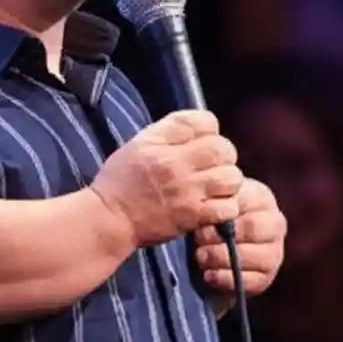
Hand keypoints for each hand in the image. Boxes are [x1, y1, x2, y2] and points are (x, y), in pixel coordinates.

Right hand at [90, 110, 243, 247]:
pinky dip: (226, 206)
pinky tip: (214, 205)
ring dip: (228, 181)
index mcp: (162, 143)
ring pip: (232, 178)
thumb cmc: (120, 181)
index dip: (209, 129)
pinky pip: (228, 207)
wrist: (110, 219)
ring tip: (216, 186)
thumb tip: (197, 125)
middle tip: (213, 164)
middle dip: (223, 154)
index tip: (202, 139)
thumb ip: (168, 131)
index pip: (205, 122)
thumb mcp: (138, 144)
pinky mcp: (193, 217)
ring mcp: (188, 193)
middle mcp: (177, 166)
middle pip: (224, 149)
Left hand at [194, 178, 285, 302]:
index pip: (243, 202)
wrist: (214, 248)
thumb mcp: (211, 204)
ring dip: (222, 257)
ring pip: (254, 255)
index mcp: (261, 198)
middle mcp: (274, 223)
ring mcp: (275, 251)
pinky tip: (209, 275)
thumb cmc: (211, 219)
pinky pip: (250, 280)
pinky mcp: (267, 276)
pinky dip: (226, 279)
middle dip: (220, 235)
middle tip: (198, 238)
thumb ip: (211, 203)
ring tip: (201, 256)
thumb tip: (207, 211)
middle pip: (252, 228)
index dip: (218, 212)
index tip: (199, 219)